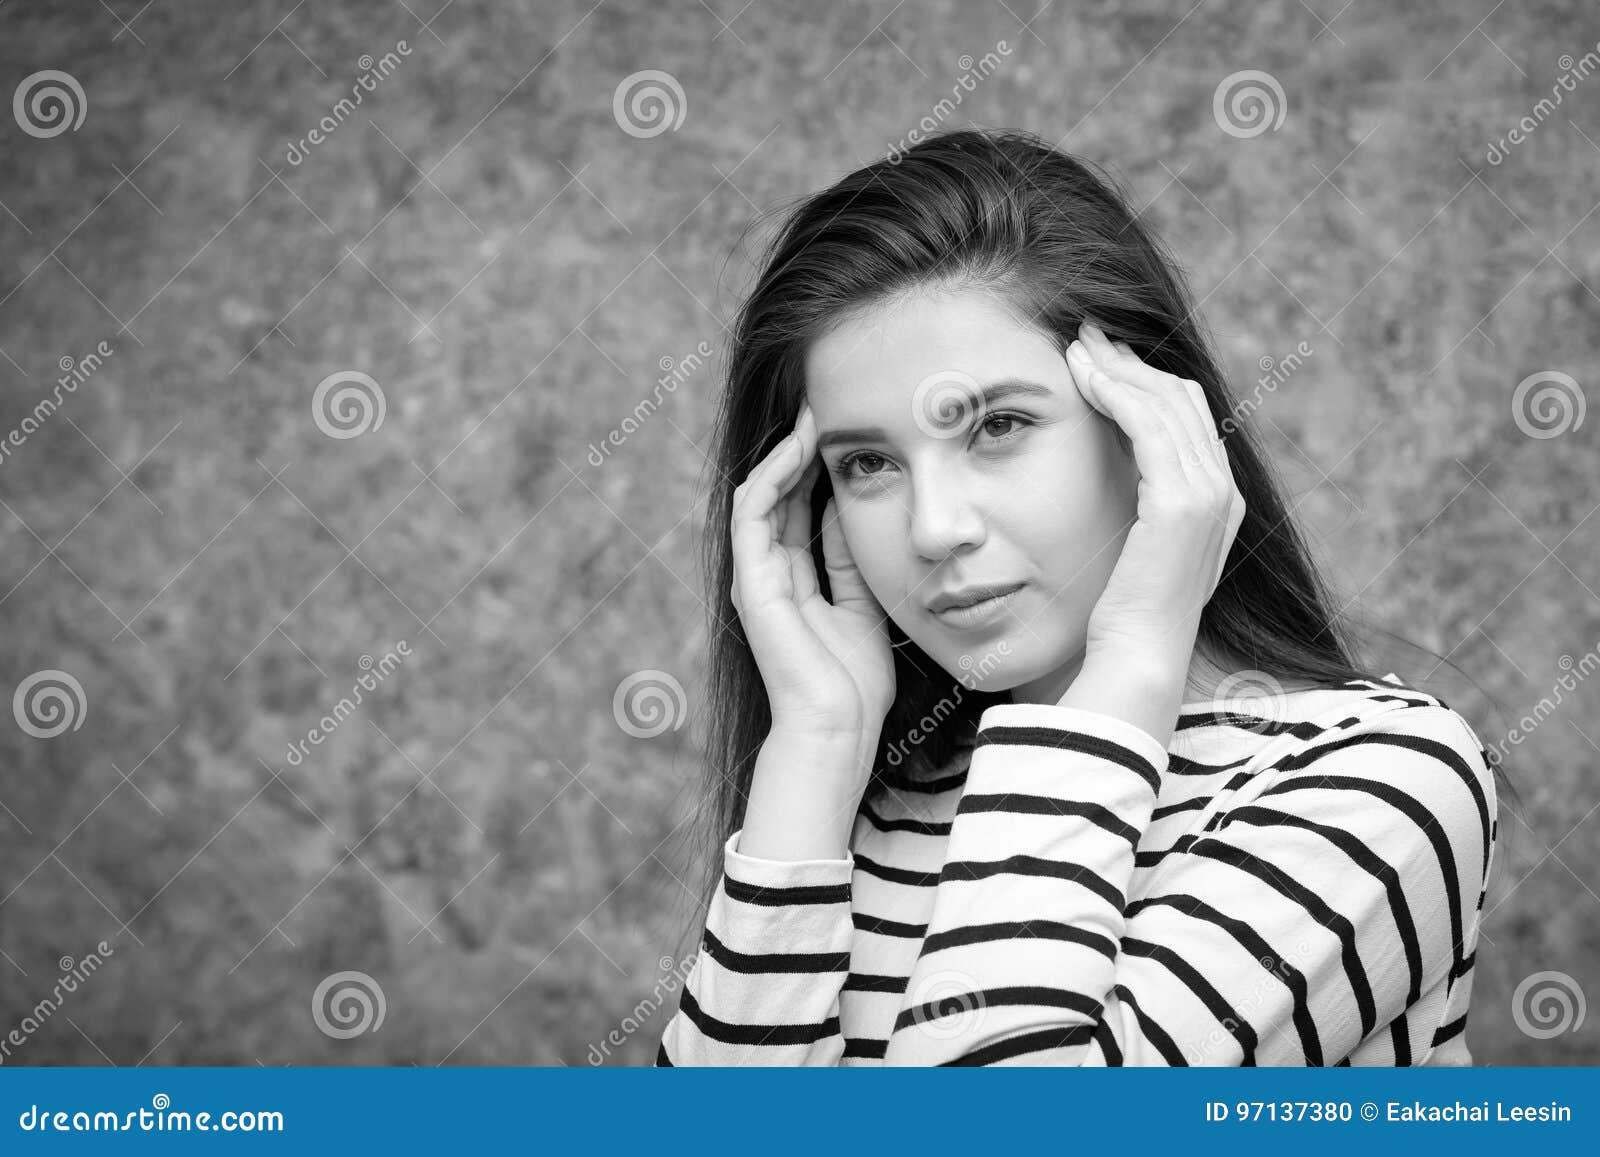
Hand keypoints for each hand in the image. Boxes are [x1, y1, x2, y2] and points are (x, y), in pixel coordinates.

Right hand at [730, 401, 895, 741]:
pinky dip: (773, 474)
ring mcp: (754, 576)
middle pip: (778, 495)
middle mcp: (767, 574)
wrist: (837, 728)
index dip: (816, 468)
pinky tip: (799, 447)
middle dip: (799, 449)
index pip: (798, 508)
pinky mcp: (750, 580)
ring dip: (784, 451)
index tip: (846, 431)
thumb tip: (849, 508)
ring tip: (812, 414)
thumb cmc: (854, 683)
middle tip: (826, 405)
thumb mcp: (862, 602)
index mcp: (793, 581)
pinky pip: (753, 511)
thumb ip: (847, 559)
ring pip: (760, 493)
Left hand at [1065, 320, 1244, 676]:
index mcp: (1218, 501)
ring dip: (1118, 368)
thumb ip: (1138, 508)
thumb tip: (1109, 474)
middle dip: (1132, 362)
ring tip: (1076, 345)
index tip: (1101, 357)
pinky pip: (1149, 428)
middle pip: (1181, 400)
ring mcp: (1209, 496)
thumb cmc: (1123, 613)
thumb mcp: (1136, 548)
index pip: (1188, 418)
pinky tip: (1083, 377)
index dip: (1145, 380)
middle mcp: (1223, 492)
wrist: (1136, 657)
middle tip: (1086, 335)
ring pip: (1165, 405)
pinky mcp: (1181, 504)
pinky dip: (1116, 393)